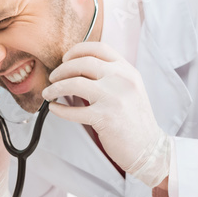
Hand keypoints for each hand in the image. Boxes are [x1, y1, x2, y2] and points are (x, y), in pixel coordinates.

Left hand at [42, 42, 169, 186]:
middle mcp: (122, 80)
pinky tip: (54, 109)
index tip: (65, 58)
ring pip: (74, 84)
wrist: (149, 147)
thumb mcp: (130, 88)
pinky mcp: (104, 117)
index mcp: (127, 70)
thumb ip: (110, 76)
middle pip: (82, 63)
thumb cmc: (135, 119)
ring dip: (55, 88)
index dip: (77, 50)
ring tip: (48, 93)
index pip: (99, 49)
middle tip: (53, 78)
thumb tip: (77, 68)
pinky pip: (73, 111)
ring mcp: (113, 98)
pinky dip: (59, 109)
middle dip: (61, 69)